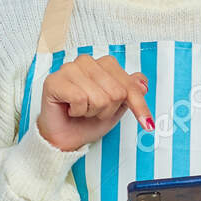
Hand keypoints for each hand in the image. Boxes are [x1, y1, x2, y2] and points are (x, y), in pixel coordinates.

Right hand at [35, 54, 153, 152]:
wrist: (64, 139)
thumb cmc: (86, 122)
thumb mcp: (116, 109)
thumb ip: (131, 93)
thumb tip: (142, 82)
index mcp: (104, 65)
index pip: (129, 83)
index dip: (138, 105)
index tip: (146, 123)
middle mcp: (87, 62)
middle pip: (116, 91)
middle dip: (107, 110)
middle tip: (93, 112)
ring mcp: (69, 68)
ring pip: (99, 97)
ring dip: (92, 112)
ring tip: (81, 110)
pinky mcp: (54, 81)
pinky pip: (80, 99)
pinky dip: (78, 111)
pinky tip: (70, 109)